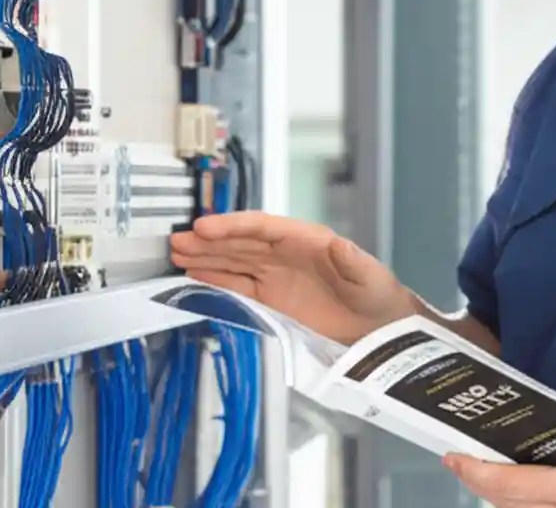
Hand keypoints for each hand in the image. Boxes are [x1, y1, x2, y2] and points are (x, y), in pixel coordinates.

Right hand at [169, 211, 414, 343]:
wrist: (380, 329)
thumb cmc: (379, 296)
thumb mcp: (370, 275)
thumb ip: (352, 260)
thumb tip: (338, 243)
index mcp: (308, 241)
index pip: (263, 227)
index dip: (234, 226)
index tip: (206, 227)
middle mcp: (288, 255)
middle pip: (242, 242)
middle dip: (210, 241)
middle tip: (178, 240)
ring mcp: (277, 276)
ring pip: (234, 261)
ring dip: (206, 256)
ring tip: (176, 253)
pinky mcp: (272, 300)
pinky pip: (238, 285)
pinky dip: (216, 280)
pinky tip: (195, 275)